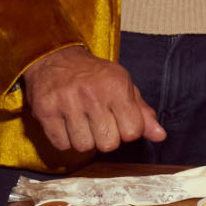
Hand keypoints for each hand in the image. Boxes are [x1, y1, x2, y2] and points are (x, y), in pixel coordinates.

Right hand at [20, 46, 164, 153]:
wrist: (56, 59)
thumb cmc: (95, 76)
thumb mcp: (124, 86)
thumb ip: (142, 113)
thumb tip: (160, 136)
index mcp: (117, 86)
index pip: (132, 132)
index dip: (128, 132)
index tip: (120, 121)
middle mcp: (92, 94)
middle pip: (108, 144)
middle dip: (107, 138)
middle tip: (100, 123)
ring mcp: (67, 103)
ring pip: (84, 146)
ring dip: (85, 139)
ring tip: (83, 122)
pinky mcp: (45, 111)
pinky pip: (61, 144)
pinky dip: (65, 140)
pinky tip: (67, 124)